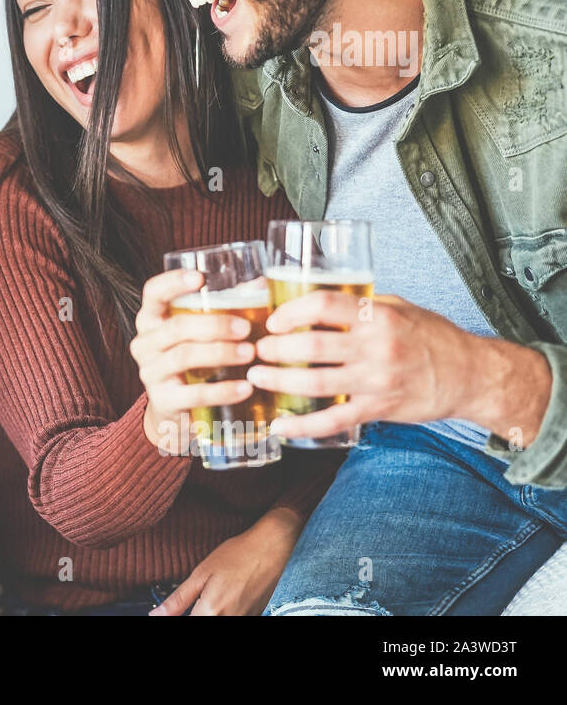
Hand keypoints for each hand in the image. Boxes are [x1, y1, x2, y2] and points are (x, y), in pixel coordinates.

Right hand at [130, 269, 257, 455]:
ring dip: (221, 353)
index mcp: (151, 319)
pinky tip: (245, 387)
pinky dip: (223, 390)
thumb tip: (261, 284)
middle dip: (215, 325)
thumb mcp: (200, 335)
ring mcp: (150, 372)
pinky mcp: (162, 401)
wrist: (176, 410)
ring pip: (184, 356)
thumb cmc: (194, 362)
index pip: (153, 293)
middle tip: (245, 328)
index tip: (200, 278)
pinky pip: (194, 394)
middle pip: (177, 327)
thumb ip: (222, 309)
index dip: (173, 283)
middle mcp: (144, 343)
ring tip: (250, 353)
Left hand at [150, 507, 300, 615]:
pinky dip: (224, 612)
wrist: (272, 548)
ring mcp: (245, 620)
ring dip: (207, 613)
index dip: (175, 618)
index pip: (188, 624)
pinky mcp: (256, 617)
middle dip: (194, 614)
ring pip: (218, 623)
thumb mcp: (201, 574)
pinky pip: (233, 620)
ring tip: (207, 599)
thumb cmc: (236, 555)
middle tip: (193, 602)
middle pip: (202, 623)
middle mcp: (230, 621)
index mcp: (211, 611)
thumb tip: (155, 615)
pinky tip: (223, 600)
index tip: (171, 612)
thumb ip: (178, 599)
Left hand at [247, 292, 540, 442]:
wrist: (470, 374)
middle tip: (257, 350)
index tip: (273, 320)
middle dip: (275, 350)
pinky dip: (302, 427)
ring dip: (279, 382)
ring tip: (257, 377)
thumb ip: (357, 306)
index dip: (291, 312)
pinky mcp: (379, 409)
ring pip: (316, 385)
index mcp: (378, 316)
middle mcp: (377, 347)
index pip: (323, 306)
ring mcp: (378, 382)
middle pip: (312, 348)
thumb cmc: (429, 335)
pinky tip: (279, 427)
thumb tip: (308, 300)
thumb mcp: (396, 307)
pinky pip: (334, 421)